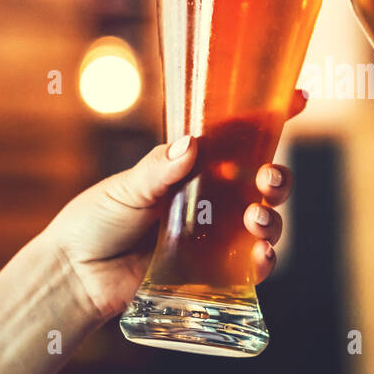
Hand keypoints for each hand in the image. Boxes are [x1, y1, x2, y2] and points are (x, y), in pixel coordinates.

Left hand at [45, 103, 302, 321]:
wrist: (75, 275)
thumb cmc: (94, 223)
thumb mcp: (126, 187)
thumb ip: (160, 169)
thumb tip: (192, 143)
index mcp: (193, 170)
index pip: (239, 140)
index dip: (273, 119)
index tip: (299, 98)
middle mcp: (210, 201)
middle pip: (262, 184)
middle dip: (278, 178)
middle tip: (267, 179)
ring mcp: (214, 237)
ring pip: (264, 223)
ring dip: (272, 218)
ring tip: (255, 219)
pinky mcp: (212, 273)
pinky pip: (250, 267)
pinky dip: (264, 260)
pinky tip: (261, 255)